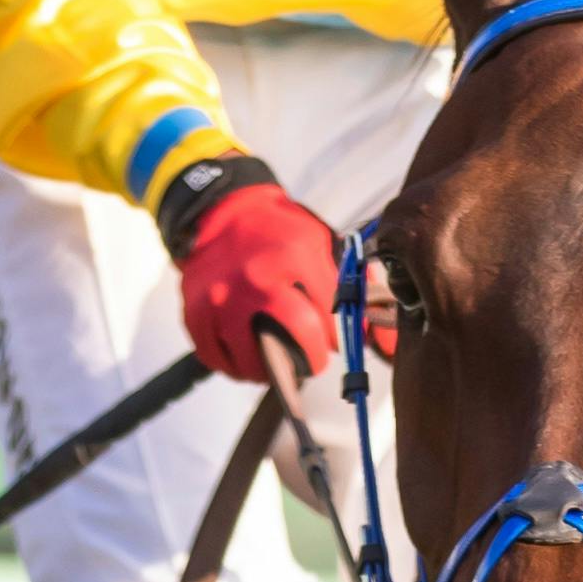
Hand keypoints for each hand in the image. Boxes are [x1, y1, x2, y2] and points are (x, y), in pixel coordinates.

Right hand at [170, 169, 374, 382]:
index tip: (337, 337)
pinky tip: (249, 355)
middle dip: (313, 358)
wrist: (223, 211)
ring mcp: (220, 298)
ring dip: (272, 369)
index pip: (331, 316)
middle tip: (313, 357)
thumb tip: (386, 340)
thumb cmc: (280, 234)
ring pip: (254, 361)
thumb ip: (357, 286)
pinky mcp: (195, 312)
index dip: (340, 336)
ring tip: (279, 356)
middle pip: (296, 339)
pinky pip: (218, 359)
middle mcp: (255, 279)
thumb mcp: (323, 245)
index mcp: (294, 256)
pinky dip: (236, 366)